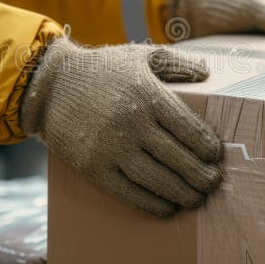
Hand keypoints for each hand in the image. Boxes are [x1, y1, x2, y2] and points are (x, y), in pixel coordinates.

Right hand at [19, 37, 221, 216]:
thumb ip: (175, 63)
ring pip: (159, 180)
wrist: (49, 85)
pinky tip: (167, 207)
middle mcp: (132, 123)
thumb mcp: (139, 56)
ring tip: (196, 198)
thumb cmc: (101, 69)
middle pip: (180, 159)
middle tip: (213, 182)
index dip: (209, 148)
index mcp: (148, 94)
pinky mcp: (94, 167)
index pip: (190, 129)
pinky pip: (130, 193)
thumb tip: (206, 74)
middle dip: (203, 176)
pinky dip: (153, 204)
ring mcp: (111, 148)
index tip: (215, 156)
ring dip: (184, 194)